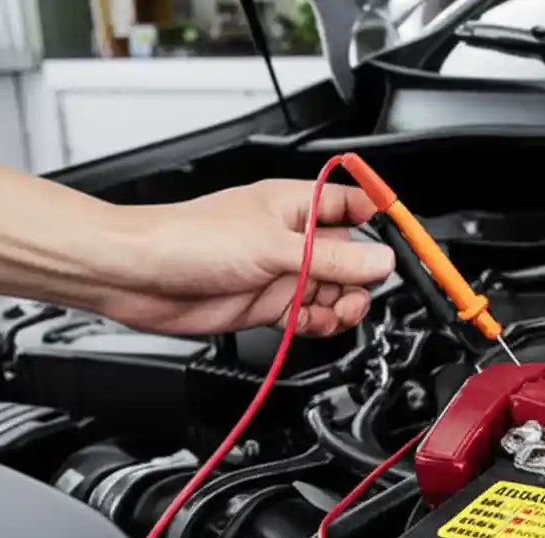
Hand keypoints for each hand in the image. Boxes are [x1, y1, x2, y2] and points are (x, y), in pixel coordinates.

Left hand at [95, 180, 393, 336]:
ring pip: (334, 291)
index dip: (384, 222)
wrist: (139, 277)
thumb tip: (380, 260)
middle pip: (353, 257)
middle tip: (355, 294)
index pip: (357, 205)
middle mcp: (294, 237)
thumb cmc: (188, 240)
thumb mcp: (273, 247)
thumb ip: (332, 257)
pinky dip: (318, 324)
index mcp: (298, 204)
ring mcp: (282, 271)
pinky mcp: (269, 302)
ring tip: (333, 313)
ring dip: (341, 306)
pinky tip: (310, 324)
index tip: (405, 246)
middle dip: (362, 279)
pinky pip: (311, 315)